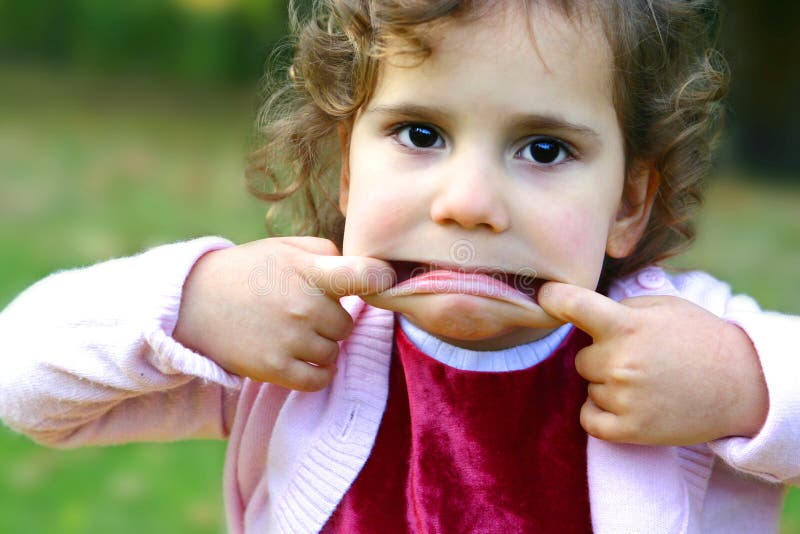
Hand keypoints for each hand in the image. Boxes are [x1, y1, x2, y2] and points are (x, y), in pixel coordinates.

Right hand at [173, 237, 394, 390]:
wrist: (190, 303)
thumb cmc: (247, 271)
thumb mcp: (284, 248)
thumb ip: (327, 254)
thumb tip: (364, 270)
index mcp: (310, 272)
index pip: (362, 276)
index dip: (381, 278)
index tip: (387, 279)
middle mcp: (304, 307)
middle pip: (347, 324)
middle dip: (331, 319)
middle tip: (303, 311)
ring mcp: (290, 340)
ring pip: (333, 352)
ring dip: (321, 345)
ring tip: (293, 331)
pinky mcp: (275, 368)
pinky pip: (318, 379)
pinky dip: (317, 372)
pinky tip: (303, 358)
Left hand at [538, 282, 768, 445]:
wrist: (741, 385)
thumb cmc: (698, 339)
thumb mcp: (663, 307)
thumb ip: (619, 307)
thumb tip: (578, 310)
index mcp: (627, 326)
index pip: (574, 306)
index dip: (553, 299)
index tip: (543, 295)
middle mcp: (620, 362)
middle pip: (582, 359)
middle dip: (602, 357)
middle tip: (637, 358)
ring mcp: (624, 398)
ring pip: (589, 387)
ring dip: (607, 385)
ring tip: (646, 381)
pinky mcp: (629, 430)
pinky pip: (589, 418)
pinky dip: (600, 412)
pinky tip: (626, 403)